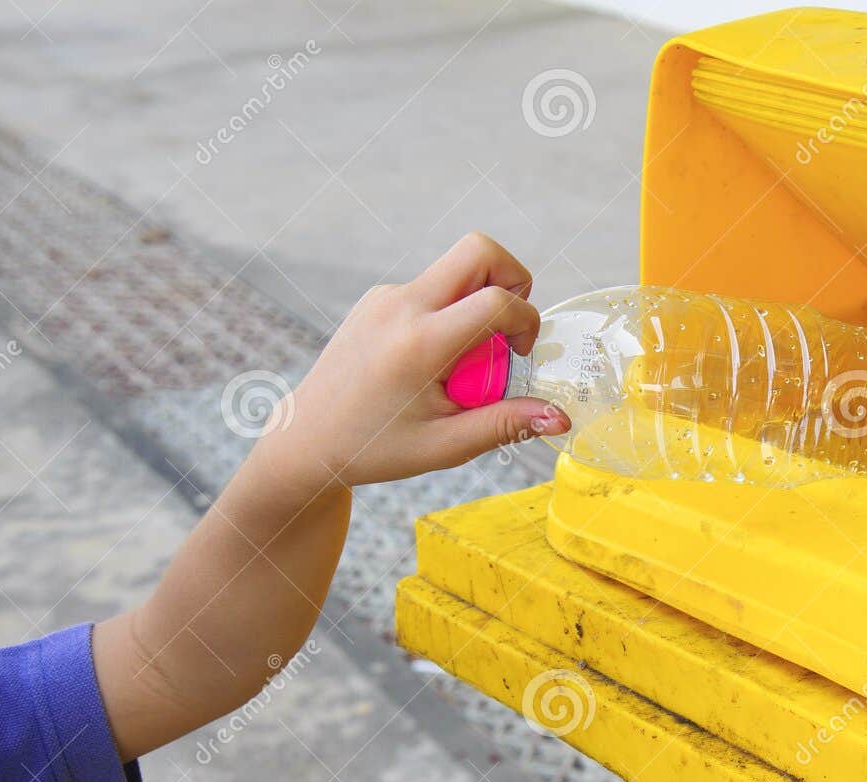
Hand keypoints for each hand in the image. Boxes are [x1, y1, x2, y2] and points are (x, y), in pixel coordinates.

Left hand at [268, 232, 569, 488]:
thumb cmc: (376, 448)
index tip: (520, 355)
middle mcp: (401, 306)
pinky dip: (451, 314)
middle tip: (509, 325)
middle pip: (478, 250)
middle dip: (513, 278)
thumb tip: (559, 418)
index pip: (496, 301)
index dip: (526, 322)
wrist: (307, 439)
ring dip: (479, 302)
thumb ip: (505, 425)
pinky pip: (433, 289)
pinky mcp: (378, 298)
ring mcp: (386, 296)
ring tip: (463, 363)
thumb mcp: (446, 446)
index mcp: (420, 343)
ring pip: (456, 269)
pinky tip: (434, 363)